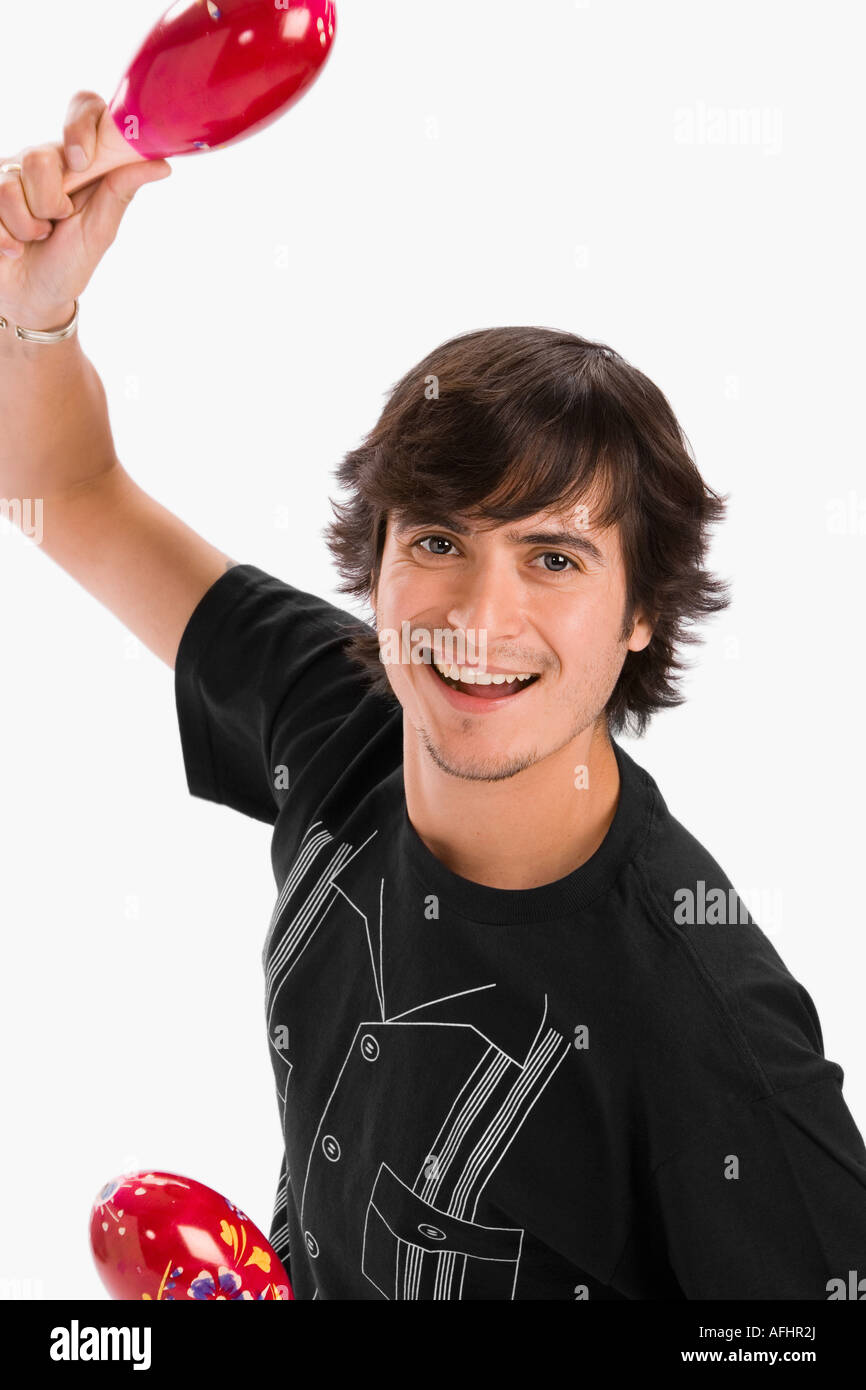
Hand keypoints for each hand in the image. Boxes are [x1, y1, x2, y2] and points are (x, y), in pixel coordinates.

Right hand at [0, 91, 170, 329]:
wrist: (33, 297)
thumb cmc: (69, 263)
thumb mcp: (100, 231)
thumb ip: (120, 191)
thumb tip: (161, 164)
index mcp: (78, 160)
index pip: (83, 108)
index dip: (81, 124)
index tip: (82, 162)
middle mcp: (42, 160)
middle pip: (41, 156)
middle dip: (51, 203)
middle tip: (57, 223)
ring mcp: (9, 175)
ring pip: (10, 183)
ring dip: (28, 226)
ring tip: (36, 239)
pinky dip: (5, 237)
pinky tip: (12, 248)